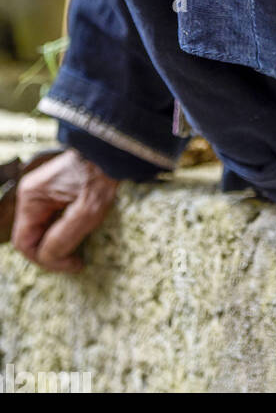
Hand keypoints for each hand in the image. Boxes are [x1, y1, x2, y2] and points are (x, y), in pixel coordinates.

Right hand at [11, 149, 118, 272]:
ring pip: (43, 229)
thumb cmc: (101, 176)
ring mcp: (43, 191)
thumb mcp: (85, 212)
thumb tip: (47, 258)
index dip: (46, 260)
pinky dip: (64, 229)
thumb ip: (62, 239)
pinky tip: (80, 232)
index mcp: (32, 199)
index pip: (24, 243)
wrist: (115, 147)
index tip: (73, 264)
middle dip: (53, 252)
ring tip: (81, 248)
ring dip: (59, 242)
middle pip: (32, 237)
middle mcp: (32, 195)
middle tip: (78, 261)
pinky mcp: (56, 190)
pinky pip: (52, 218)